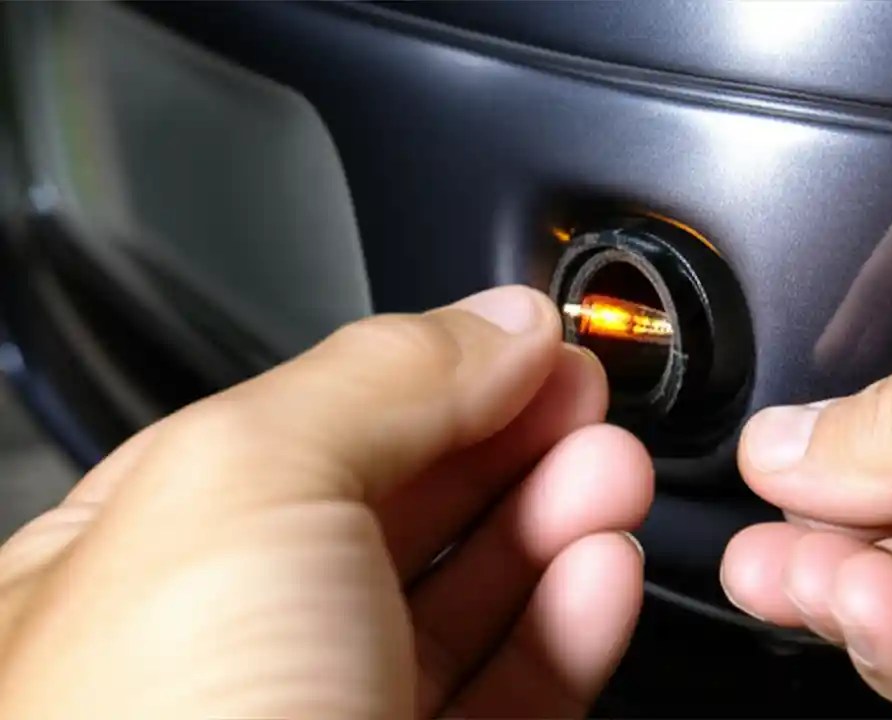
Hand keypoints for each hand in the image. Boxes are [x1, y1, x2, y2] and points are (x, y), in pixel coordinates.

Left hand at [0, 286, 652, 718]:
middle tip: (589, 397)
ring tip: (615, 468)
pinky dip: (570, 623)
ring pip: (469, 603)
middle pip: (404, 509)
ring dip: (555, 521)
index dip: (433, 371)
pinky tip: (603, 570)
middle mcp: (239, 646)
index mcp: (152, 553)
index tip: (531, 340)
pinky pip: (515, 692)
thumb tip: (499, 323)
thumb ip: (383, 378)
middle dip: (510, 438)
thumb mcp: (249, 484)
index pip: (316, 426)